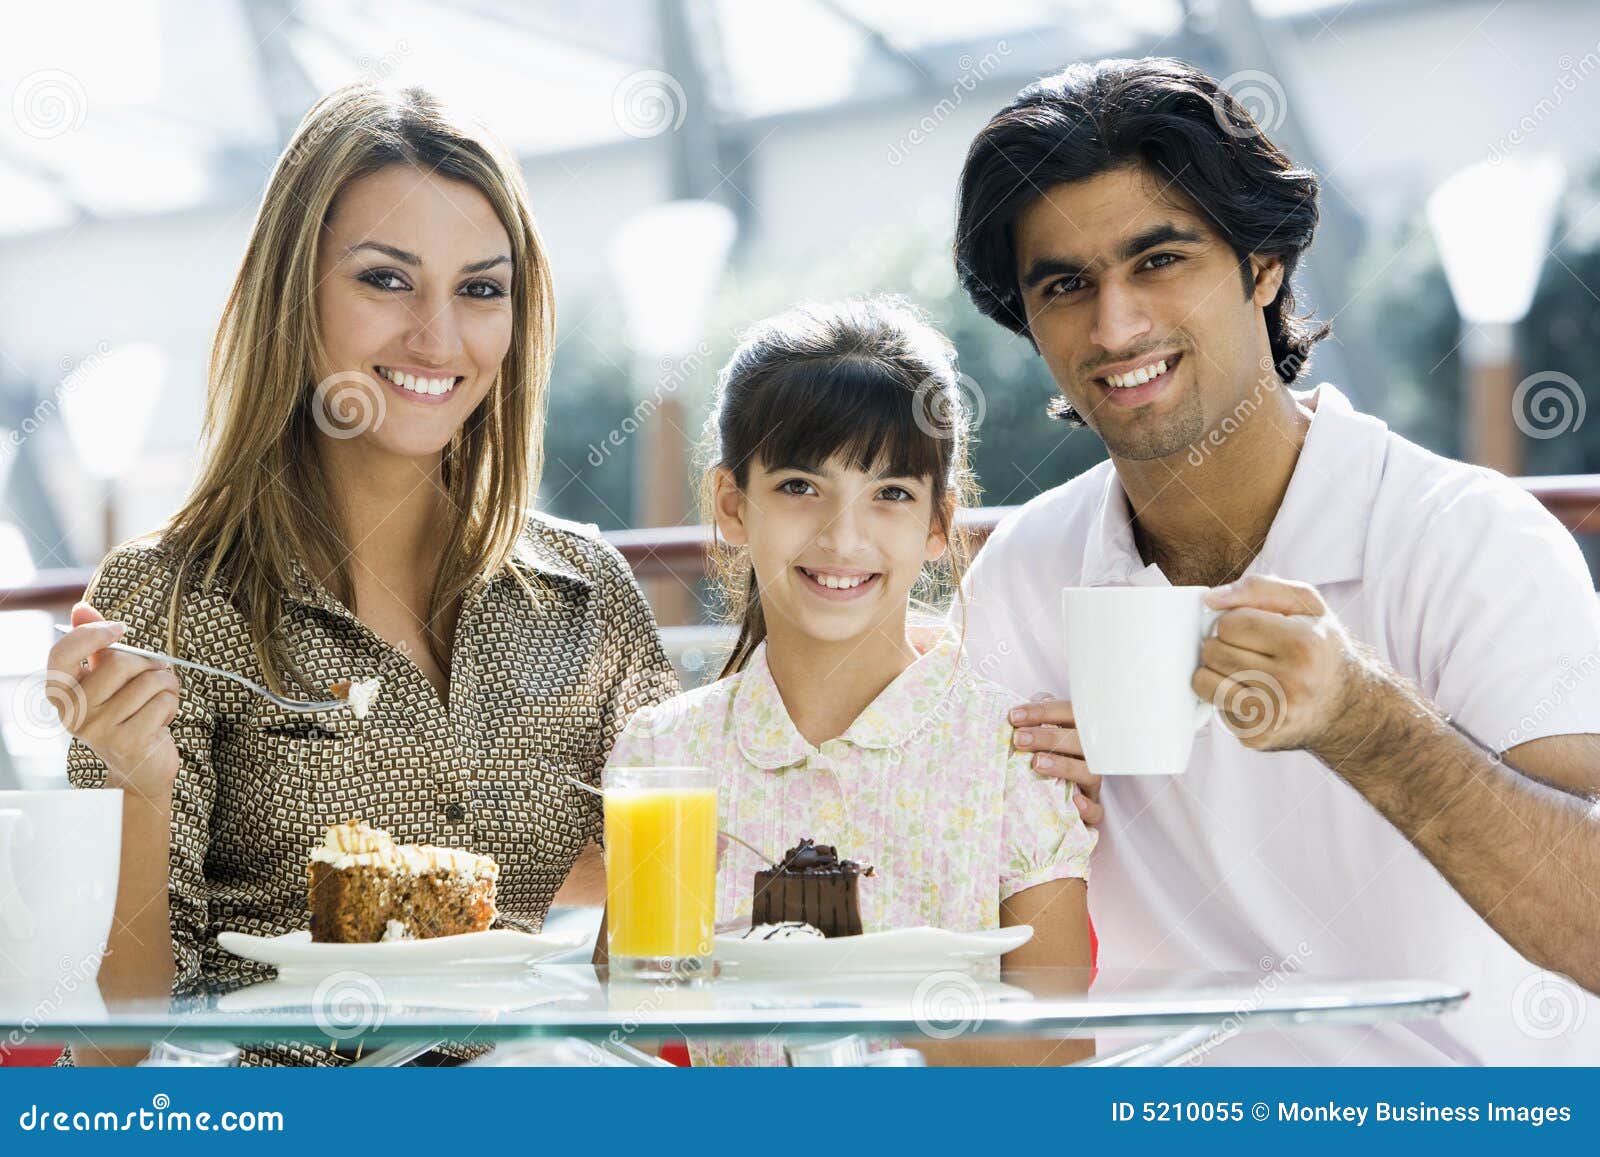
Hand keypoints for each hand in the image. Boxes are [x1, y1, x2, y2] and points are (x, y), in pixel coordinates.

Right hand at [45, 601, 182, 794]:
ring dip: (166, 685)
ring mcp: (99, 730)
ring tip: (158, 700)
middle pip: (119, 662)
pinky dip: (172, 704)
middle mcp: (74, 713)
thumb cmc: (126, 713)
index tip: (119, 628)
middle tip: (155, 674)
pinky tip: (162, 720)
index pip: (62, 655)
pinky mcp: (128, 742)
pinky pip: (164, 701)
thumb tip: (81, 608)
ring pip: (149, 681)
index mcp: (62, 694)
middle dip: (149, 663)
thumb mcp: (107, 679)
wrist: (140, 767)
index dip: (91, 634)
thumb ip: (94, 644)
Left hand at [1009, 700, 1103, 824]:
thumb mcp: (1040, 743)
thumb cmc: (1047, 763)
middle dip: (1048, 737)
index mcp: (1078, 734)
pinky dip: (1089, 807)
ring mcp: (1091, 784)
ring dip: (1064, 766)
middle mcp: (1089, 756)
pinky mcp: (1093, 811)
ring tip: (1037, 763)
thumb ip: (1033, 728)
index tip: (1014, 716)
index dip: (1042, 712)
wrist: (1060, 804)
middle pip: (1079, 741)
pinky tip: (1076, 801)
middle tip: (1019, 738)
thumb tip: (1014, 716)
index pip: (1068, 714)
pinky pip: (1098, 811)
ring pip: (1089, 772)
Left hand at [1192, 575, 1366, 751]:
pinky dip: (1225, 697)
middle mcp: (1290, 683)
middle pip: (1213, 651)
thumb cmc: (1319, 647)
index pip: (1230, 624)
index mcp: (1303, 645)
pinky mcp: (1256, 737)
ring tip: (1247, 670)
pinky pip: (1212, 706)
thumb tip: (1209, 600)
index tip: (1255, 628)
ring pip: (1203, 680)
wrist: (1345, 706)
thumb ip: (1258, 588)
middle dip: (1224, 645)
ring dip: (1217, 671)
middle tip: (1251, 651)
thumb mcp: (1304, 604)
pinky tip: (1252, 694)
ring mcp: (1272, 715)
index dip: (1236, 621)